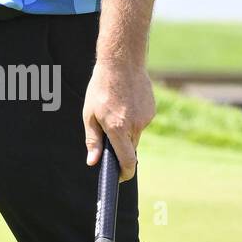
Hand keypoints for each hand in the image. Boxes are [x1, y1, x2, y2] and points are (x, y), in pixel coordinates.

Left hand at [83, 60, 154, 181]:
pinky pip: (141, 121)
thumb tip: (93, 162)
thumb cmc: (101, 88)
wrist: (122, 63)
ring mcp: (146, 118)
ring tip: (115, 108)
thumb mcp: (89, 114)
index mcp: (118, 129)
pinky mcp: (152, 110)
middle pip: (130, 147)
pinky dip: (133, 117)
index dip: (125, 173)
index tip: (120, 178)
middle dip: (121, 146)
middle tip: (108, 130)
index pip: (127, 161)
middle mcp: (135, 126)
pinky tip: (126, 102)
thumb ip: (93, 140)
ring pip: (136, 133)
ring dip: (126, 129)